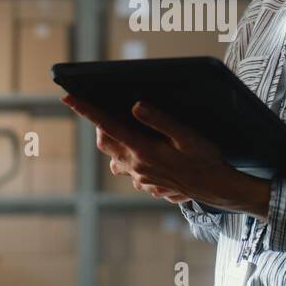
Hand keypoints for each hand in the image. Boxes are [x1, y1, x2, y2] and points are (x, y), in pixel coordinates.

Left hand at [60, 94, 272, 218]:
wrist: (218, 188)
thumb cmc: (206, 159)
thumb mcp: (187, 135)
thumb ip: (159, 120)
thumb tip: (135, 106)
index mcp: (142, 151)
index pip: (107, 126)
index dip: (86, 110)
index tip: (68, 97)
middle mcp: (135, 167)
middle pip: (105, 142)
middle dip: (103, 125)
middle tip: (112, 111)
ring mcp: (141, 179)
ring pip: (115, 159)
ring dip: (119, 144)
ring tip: (136, 133)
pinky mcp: (148, 186)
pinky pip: (130, 170)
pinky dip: (132, 159)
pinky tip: (153, 154)